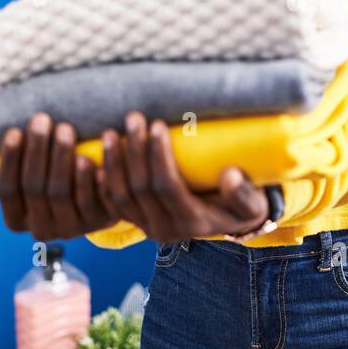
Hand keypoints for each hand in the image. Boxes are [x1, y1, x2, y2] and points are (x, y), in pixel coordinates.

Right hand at [0, 112, 123, 241]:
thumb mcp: (23, 174)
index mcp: (16, 219)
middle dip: (38, 151)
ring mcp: (72, 228)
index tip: (15, 130)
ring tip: (66, 128)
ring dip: (62, 157)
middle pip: (36, 188)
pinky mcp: (101, 220)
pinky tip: (91, 155)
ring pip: (62, 192)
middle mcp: (42, 229)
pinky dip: (90, 176)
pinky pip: (94, 199)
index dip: (9, 160)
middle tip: (43, 119)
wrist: (98, 198)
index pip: (7, 189)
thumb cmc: (50, 178)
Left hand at [96, 111, 269, 244]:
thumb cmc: (242, 203)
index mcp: (191, 223)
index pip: (166, 186)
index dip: (158, 156)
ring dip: (112, 163)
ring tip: (111, 132)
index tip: (157, 125)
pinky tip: (95, 157)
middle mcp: (165, 230)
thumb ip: (244, 193)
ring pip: (120, 196)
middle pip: (139, 189)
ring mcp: (147, 227)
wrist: (229, 221)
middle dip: (134, 151)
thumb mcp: (252, 202)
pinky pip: (110, 203)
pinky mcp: (135, 221)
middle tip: (133, 118)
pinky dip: (102, 181)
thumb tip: (230, 176)